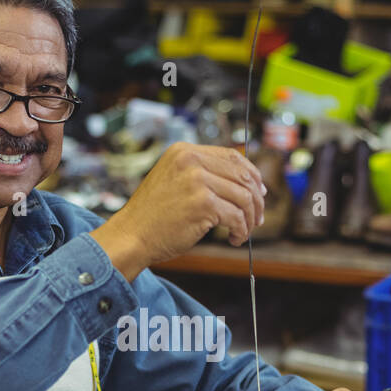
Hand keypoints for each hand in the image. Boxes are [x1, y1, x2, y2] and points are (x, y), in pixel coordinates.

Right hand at [91, 142, 265, 280]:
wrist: (131, 236)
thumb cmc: (152, 216)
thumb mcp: (175, 182)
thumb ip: (203, 175)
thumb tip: (247, 184)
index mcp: (185, 151)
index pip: (232, 156)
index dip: (252, 175)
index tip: (259, 192)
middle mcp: (191, 160)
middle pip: (243, 176)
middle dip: (256, 200)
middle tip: (257, 218)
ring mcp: (197, 180)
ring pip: (244, 197)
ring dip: (249, 219)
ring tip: (242, 232)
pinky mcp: (202, 203)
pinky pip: (236, 217)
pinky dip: (241, 230)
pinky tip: (233, 239)